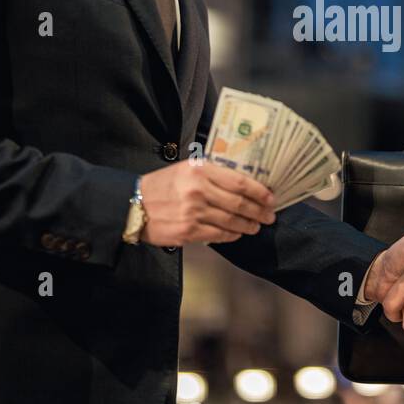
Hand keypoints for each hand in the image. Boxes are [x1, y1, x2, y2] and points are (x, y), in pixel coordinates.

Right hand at [139, 160, 275, 245]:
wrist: (133, 205)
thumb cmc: (161, 185)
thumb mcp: (185, 169)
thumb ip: (211, 173)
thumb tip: (242, 183)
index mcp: (199, 170)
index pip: (239, 181)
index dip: (259, 191)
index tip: (270, 197)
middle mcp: (198, 190)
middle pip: (239, 203)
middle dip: (259, 211)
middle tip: (269, 215)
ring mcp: (194, 212)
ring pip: (232, 221)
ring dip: (249, 225)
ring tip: (256, 226)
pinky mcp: (189, 231)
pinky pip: (219, 235)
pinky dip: (232, 235)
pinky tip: (237, 233)